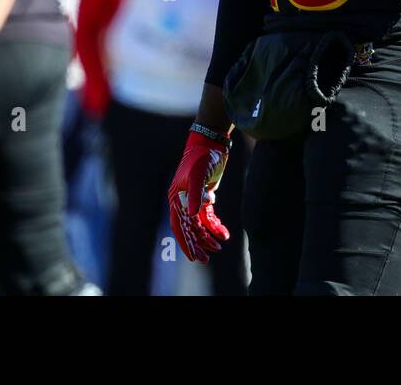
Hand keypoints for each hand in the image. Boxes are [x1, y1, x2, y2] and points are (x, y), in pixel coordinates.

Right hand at [168, 129, 231, 262]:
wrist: (210, 143)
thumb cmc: (200, 158)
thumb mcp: (197, 176)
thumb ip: (195, 195)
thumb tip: (193, 216)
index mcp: (176, 198)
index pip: (179, 225)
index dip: (186, 242)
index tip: (193, 256)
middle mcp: (183, 201)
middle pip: (190, 228)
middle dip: (198, 243)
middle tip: (207, 258)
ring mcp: (194, 199)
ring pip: (200, 224)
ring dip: (208, 236)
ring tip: (219, 247)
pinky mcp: (205, 195)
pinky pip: (209, 216)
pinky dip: (216, 225)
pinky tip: (224, 233)